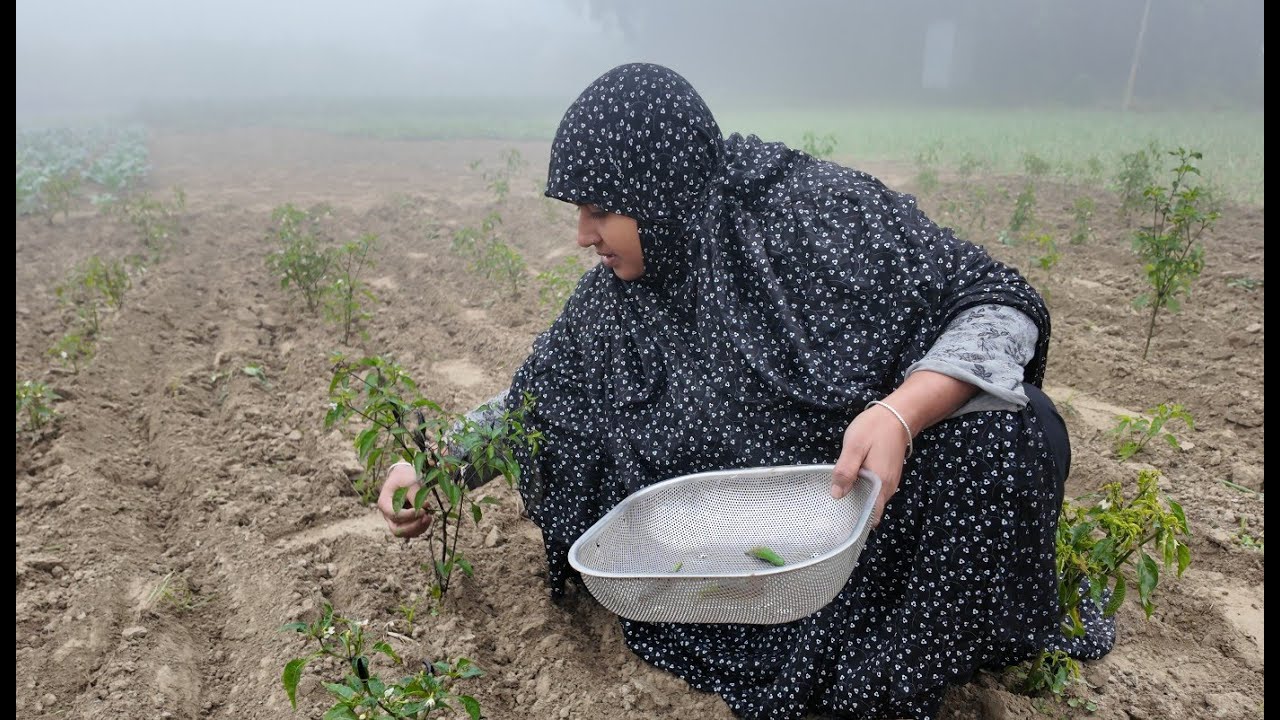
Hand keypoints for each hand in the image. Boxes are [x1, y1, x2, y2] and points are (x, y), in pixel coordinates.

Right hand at [377, 463, 433, 538]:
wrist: (404, 475)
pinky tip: (428, 517)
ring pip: (405, 533)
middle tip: (426, 517)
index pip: (394, 515)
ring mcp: (395, 520)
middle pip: (397, 530)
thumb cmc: (405, 476)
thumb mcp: (409, 481)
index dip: (409, 515)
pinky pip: (411, 531)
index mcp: (384, 503)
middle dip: (413, 526)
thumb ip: (415, 495)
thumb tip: (423, 508)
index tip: (423, 510)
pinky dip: (421, 527)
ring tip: (429, 516)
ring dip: (418, 528)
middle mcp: (387, 514)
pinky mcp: (404, 522)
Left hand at [831, 404, 910, 528]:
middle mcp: (888, 487)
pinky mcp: (888, 475)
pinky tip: (849, 484)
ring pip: (872, 500)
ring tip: (836, 498)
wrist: (897, 414)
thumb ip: (845, 470)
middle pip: (871, 510)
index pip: (870, 515)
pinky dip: (863, 491)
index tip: (838, 521)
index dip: (855, 522)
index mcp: (880, 483)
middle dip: (853, 512)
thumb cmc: (874, 428)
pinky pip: (874, 491)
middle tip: (830, 510)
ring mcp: (890, 482)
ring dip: (857, 501)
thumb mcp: (854, 446)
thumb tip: (837, 495)